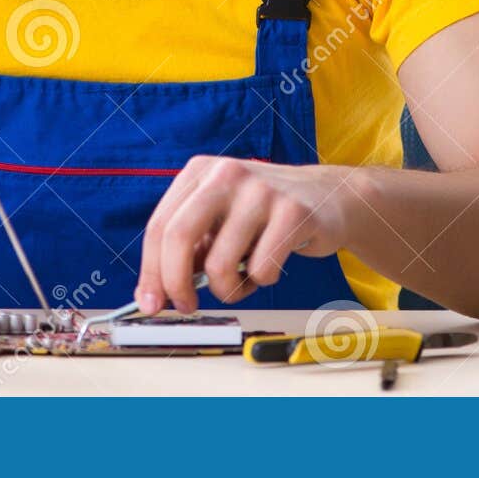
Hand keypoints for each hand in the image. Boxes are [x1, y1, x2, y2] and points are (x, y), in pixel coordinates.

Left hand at [135, 156, 354, 312]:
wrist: (329, 197)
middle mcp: (226, 174)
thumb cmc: (266, 215)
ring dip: (228, 289)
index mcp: (200, 172)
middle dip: (176, 283)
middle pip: (179, 237)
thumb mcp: (220, 219)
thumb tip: (155, 292)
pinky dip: (262, 281)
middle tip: (186, 306)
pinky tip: (272, 264)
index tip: (150, 303)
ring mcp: (260, 190)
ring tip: (243, 280)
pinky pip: (261, 270)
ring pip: (220, 264)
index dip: (151, 271)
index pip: (160, 225)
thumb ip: (190, 248)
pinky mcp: (293, 211)